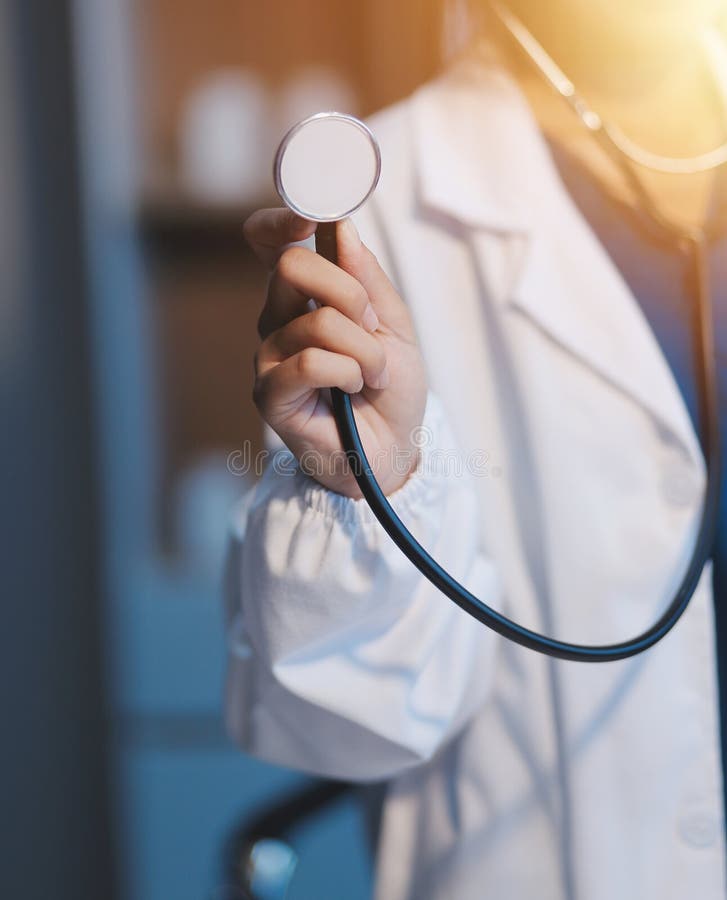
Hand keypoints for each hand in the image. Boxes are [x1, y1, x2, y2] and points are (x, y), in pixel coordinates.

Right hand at [244, 208, 427, 497]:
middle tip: (371, 327)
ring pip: (317, 320)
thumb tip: (340, 226)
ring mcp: (270, 357)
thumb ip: (366, 278)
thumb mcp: (393, 324)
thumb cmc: (391, 391)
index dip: (282, 220)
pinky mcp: (270, 394)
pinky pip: (310, 360)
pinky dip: (348, 372)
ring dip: (364, 349)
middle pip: (292, 266)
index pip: (270, 244)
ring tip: (372, 375)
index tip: (312, 217)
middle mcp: (278, 320)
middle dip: (350, 294)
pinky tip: (354, 390)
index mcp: (305, 298)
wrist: (394, 450)